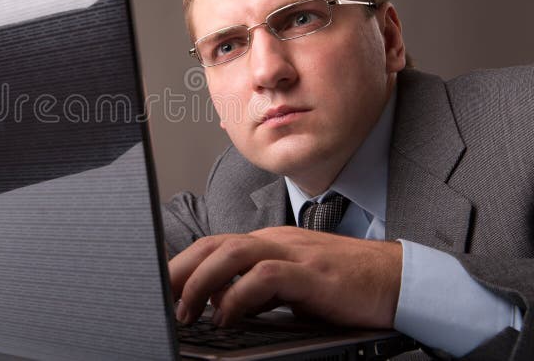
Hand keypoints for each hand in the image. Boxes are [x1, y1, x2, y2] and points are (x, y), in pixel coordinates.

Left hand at [169, 226, 401, 328]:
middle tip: (158, 299)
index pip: (215, 244)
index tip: (160, 288)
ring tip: (186, 311)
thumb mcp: (292, 287)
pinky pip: (265, 276)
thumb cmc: (345, 285)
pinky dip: (239, 296)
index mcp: (269, 242)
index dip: (183, 264)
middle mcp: (276, 241)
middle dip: (179, 270)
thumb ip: (257, 290)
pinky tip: (228, 316)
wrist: (398, 280)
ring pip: (232, 252)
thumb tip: (219, 304)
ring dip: (201, 281)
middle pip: (214, 244)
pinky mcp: (312, 274)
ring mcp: (294, 253)